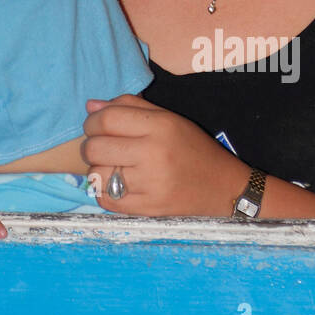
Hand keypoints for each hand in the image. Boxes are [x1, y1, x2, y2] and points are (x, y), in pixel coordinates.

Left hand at [81, 95, 248, 216]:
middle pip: (95, 147)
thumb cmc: (194, 149)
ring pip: (96, 174)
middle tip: (103, 148)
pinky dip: (103, 192)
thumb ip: (131, 107)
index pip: (107, 119)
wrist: (223, 188)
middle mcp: (154, 153)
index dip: (92, 121)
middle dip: (91, 146)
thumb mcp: (170, 119)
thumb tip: (91, 105)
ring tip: (112, 167)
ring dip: (98, 169)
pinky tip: (116, 185)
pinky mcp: (147, 208)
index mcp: (161, 126)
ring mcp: (150, 184)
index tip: (96, 126)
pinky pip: (104, 199)